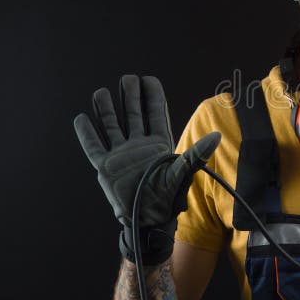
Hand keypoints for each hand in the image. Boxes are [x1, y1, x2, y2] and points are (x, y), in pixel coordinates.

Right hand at [74, 74, 220, 263]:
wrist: (148, 221)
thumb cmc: (168, 198)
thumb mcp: (182, 173)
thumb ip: (196, 153)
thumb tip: (217, 137)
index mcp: (158, 143)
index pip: (154, 113)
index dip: (152, 96)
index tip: (149, 79)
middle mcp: (138, 146)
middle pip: (132, 115)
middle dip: (130, 96)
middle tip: (127, 78)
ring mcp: (121, 155)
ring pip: (112, 126)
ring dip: (107, 109)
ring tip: (101, 92)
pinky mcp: (105, 168)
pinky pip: (93, 146)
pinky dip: (87, 133)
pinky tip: (82, 118)